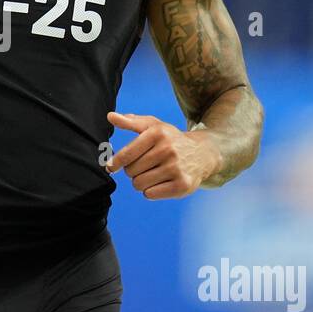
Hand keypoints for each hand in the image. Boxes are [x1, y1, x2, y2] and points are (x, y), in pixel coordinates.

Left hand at [105, 111, 222, 199]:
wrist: (202, 154)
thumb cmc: (171, 140)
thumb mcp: (153, 126)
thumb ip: (130, 122)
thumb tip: (110, 116)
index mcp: (158, 133)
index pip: (126, 154)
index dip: (115, 163)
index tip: (110, 167)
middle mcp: (168, 149)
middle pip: (130, 171)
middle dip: (133, 170)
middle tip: (145, 166)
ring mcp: (176, 168)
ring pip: (139, 184)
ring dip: (141, 182)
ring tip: (153, 174)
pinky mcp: (182, 185)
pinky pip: (150, 194)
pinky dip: (151, 191)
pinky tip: (161, 182)